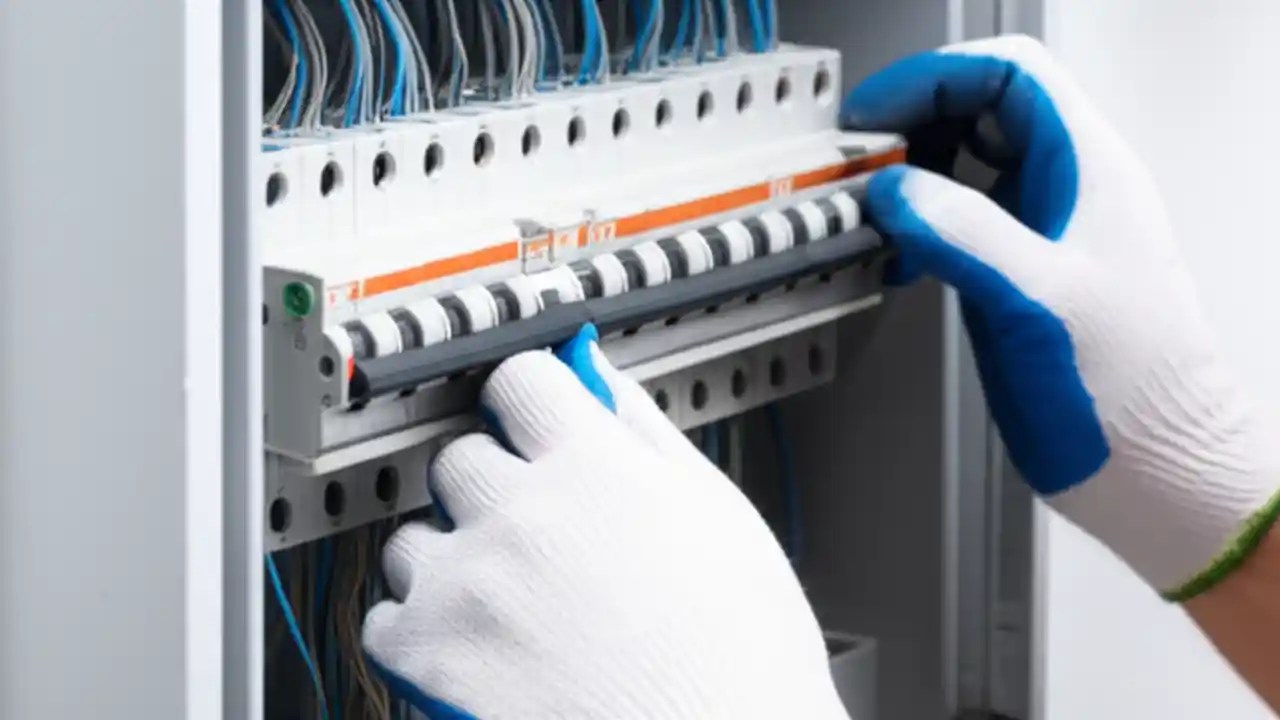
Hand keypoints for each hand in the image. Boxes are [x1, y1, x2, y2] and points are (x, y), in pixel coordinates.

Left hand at [362, 329, 846, 718]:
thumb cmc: (736, 655)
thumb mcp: (717, 515)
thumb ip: (646, 431)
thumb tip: (601, 379)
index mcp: (592, 466)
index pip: (517, 380)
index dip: (526, 402)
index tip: (528, 421)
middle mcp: (519, 511)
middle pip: (458, 456)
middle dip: (489, 486)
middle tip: (531, 531)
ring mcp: (467, 582)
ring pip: (414, 536)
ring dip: (449, 559)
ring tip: (508, 602)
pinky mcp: (429, 652)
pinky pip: (387, 617)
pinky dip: (420, 629)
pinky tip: (475, 644)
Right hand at [845, 35, 1279, 598]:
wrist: (1156, 472)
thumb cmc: (1130, 394)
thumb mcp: (1038, 302)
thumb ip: (963, 234)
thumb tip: (895, 188)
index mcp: (1089, 173)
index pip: (1010, 77)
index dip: (935, 79)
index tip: (874, 114)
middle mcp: (1067, 194)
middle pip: (983, 111)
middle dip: (913, 120)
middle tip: (859, 159)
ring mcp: (1043, 236)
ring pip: (968, 166)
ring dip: (912, 173)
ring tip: (867, 204)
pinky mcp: (1019, 279)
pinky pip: (961, 223)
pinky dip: (919, 223)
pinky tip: (893, 252)